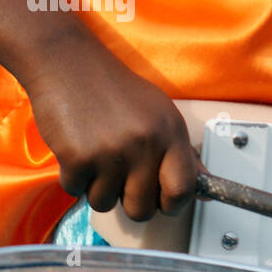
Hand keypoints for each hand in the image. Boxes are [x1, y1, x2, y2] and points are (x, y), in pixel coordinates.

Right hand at [25, 37, 197, 221]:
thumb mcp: (160, 114)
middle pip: (142, 209)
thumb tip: (204, 190)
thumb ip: (182, 153)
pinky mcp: (77, 157)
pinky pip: (75, 191)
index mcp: (170, 133)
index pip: (182, 190)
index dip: (172, 205)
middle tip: (121, 180)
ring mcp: (110, 153)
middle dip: (129, 202)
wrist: (67, 62)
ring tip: (97, 157)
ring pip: (105, 203)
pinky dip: (73, 177)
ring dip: (98, 188)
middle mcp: (145, 145)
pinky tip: (76, 150)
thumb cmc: (115, 90)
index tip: (162, 203)